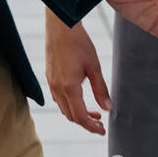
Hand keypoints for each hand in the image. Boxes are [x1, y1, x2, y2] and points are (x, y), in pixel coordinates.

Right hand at [46, 11, 111, 133]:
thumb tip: (108, 108)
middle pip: (70, 116)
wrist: (60, 26)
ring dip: (77, 113)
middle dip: (86, 122)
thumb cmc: (78, 43)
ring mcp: (51, 83)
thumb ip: (101, 89)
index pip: (80, 117)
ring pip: (63, 108)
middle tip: (100, 123)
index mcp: (69, 87)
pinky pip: (58, 98)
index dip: (92, 126)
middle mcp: (57, 88)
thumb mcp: (94, 66)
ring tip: (94, 112)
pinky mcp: (49, 76)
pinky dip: (70, 104)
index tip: (102, 130)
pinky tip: (80, 98)